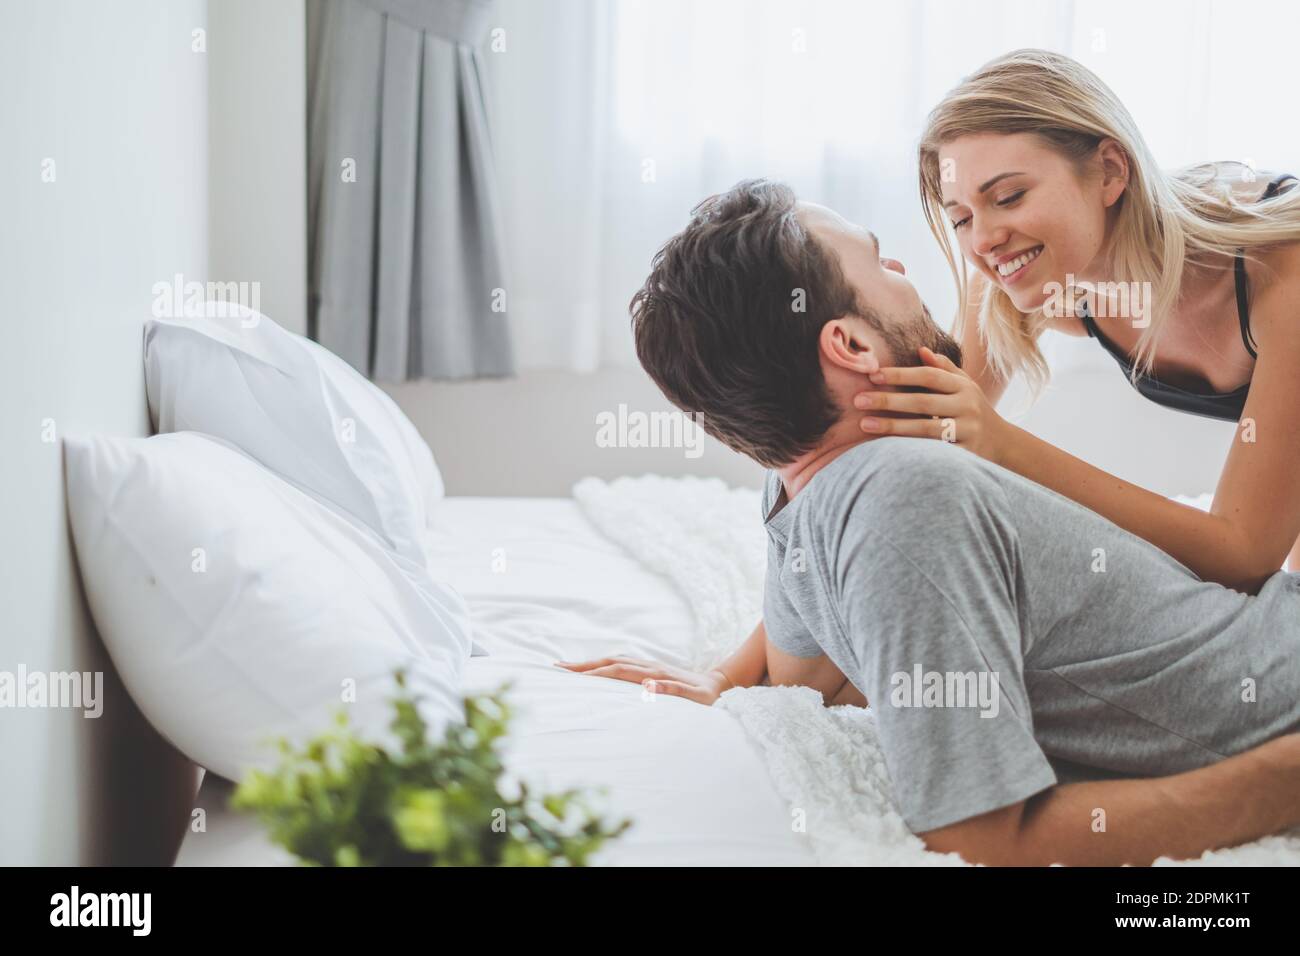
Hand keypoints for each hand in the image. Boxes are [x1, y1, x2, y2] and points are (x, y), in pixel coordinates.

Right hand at [553, 655, 731, 705]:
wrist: (720, 684)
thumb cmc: (707, 696)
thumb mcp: (695, 698)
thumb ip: (673, 689)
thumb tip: (648, 684)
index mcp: (655, 673)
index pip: (617, 671)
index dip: (594, 673)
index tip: (572, 676)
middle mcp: (649, 666)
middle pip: (610, 661)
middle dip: (584, 664)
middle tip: (558, 668)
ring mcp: (649, 665)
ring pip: (615, 659)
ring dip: (592, 662)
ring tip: (571, 668)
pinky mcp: (651, 668)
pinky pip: (622, 663)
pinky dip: (605, 663)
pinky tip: (597, 668)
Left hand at [853, 346, 1008, 462]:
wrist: (1003, 444)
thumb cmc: (974, 410)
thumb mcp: (965, 386)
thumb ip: (944, 369)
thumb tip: (921, 350)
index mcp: (963, 387)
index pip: (929, 376)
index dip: (900, 374)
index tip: (873, 375)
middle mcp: (967, 407)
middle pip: (923, 402)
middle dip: (889, 400)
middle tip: (858, 399)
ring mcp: (967, 432)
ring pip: (925, 429)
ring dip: (893, 426)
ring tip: (864, 424)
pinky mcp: (965, 455)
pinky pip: (933, 452)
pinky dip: (910, 450)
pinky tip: (886, 449)